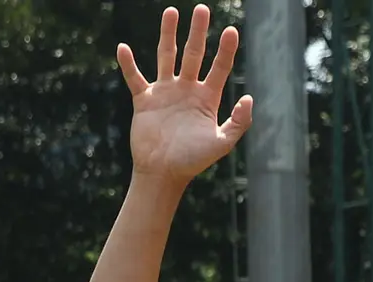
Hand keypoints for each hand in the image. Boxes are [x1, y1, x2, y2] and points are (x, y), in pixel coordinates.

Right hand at [120, 6, 253, 183]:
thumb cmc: (194, 162)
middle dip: (198, 32)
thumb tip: (248, 98)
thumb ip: (238, 122)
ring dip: (168, 35)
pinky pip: (135, 78)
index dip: (226, 50)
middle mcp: (187, 90)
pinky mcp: (145, 100)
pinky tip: (123, 48)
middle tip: (201, 10)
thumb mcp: (221, 144)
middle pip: (194, 54)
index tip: (231, 31)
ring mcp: (165, 92)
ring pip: (167, 57)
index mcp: (207, 98)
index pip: (219, 68)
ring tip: (170, 12)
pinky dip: (128, 64)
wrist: (163, 174)